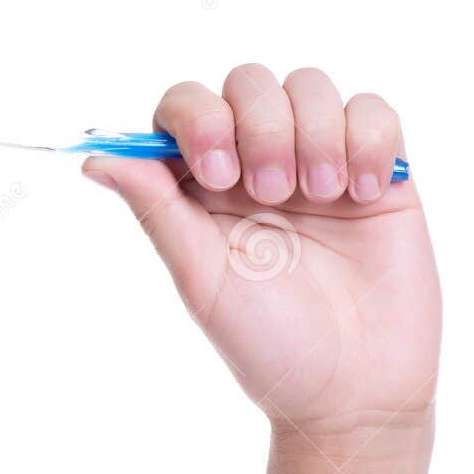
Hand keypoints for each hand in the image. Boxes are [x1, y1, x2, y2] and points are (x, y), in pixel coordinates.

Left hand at [82, 64, 440, 441]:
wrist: (354, 391)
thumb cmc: (268, 343)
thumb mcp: (201, 278)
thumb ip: (155, 208)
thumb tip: (94, 157)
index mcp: (203, 183)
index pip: (186, 105)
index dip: (199, 119)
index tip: (216, 174)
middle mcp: (257, 160)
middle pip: (247, 82)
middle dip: (259, 125)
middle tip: (272, 192)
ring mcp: (318, 161)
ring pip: (308, 85)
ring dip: (313, 132)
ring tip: (321, 194)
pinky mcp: (379, 172)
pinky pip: (371, 111)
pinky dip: (366, 138)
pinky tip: (360, 192)